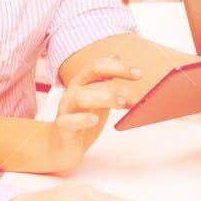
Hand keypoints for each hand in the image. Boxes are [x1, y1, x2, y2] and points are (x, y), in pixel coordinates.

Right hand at [39, 57, 145, 171]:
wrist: (61, 147)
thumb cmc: (81, 120)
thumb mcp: (98, 97)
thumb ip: (107, 79)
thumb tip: (118, 54)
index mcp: (82, 82)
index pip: (98, 66)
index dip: (119, 67)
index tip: (139, 74)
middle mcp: (73, 92)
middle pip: (95, 81)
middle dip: (119, 88)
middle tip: (136, 100)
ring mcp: (66, 109)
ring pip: (81, 97)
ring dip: (104, 98)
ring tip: (120, 104)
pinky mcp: (63, 128)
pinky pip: (68, 121)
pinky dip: (82, 119)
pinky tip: (94, 120)